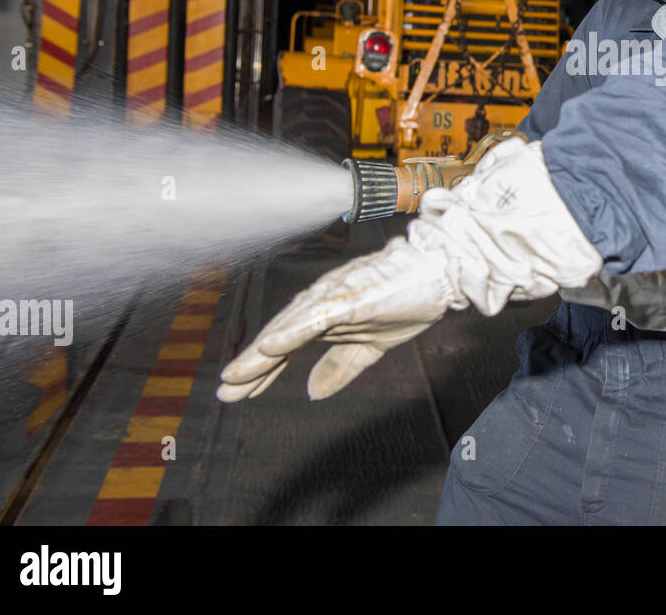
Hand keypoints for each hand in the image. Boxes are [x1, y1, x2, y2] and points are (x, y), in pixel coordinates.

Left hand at [217, 237, 461, 401]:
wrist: (440, 272)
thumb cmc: (408, 299)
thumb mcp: (372, 346)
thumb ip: (341, 366)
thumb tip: (313, 392)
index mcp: (326, 314)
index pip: (286, 344)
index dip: (262, 368)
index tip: (239, 392)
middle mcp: (322, 301)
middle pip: (279, 336)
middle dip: (251, 365)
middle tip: (225, 392)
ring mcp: (334, 296)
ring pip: (289, 326)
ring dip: (261, 351)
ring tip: (236, 375)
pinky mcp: (350, 294)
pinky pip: (316, 315)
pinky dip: (291, 330)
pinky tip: (270, 345)